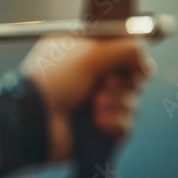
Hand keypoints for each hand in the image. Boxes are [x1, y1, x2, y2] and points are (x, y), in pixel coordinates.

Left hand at [20, 36, 155, 160]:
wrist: (34, 121)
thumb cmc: (54, 80)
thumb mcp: (89, 53)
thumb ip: (123, 47)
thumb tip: (143, 53)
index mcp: (82, 54)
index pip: (120, 52)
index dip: (131, 59)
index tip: (135, 64)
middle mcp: (89, 78)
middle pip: (131, 77)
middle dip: (125, 82)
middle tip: (106, 84)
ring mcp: (93, 105)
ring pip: (130, 102)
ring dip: (117, 102)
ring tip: (95, 104)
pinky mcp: (97, 129)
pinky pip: (125, 125)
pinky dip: (115, 123)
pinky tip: (98, 123)